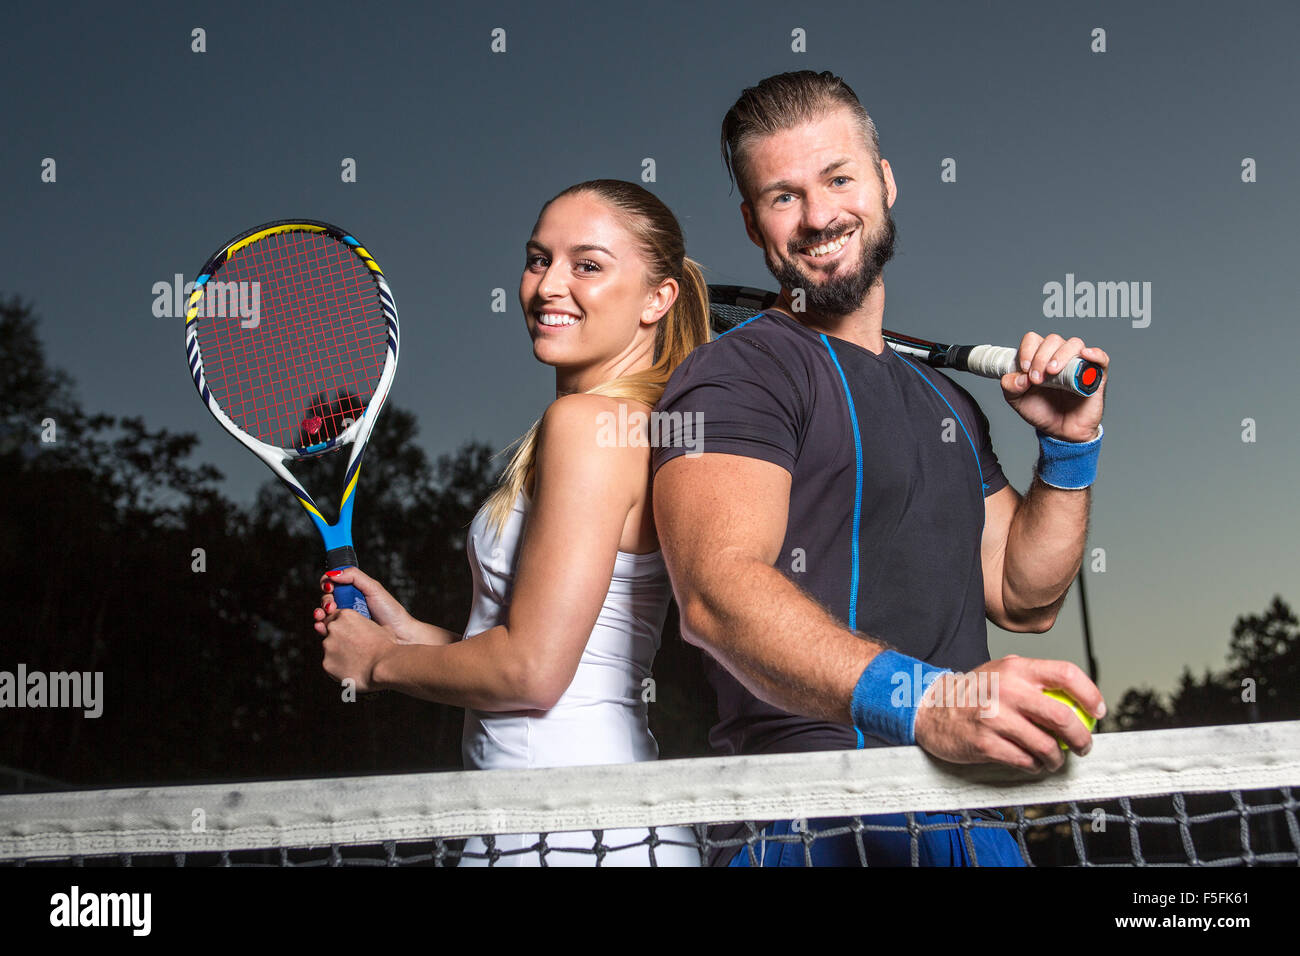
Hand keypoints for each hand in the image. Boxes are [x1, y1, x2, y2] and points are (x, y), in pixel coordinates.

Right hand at [316, 567, 420, 641]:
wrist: (400, 635)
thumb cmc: (390, 611)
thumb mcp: (373, 588)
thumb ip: (354, 576)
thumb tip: (333, 573)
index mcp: (354, 591)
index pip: (333, 583)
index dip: (327, 583)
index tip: (329, 586)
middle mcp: (348, 604)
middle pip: (326, 599)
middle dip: (325, 600)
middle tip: (331, 606)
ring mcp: (346, 620)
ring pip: (324, 615)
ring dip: (319, 613)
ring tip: (325, 616)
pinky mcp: (344, 634)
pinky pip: (328, 630)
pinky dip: (321, 627)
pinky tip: (322, 626)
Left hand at [317, 606, 395, 693]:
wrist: (384, 666)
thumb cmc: (385, 648)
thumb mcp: (382, 628)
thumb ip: (369, 626)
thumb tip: (373, 630)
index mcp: (346, 616)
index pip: (335, 616)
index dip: (343, 626)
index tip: (348, 633)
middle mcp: (334, 628)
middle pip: (330, 633)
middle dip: (339, 641)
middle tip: (354, 649)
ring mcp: (328, 646)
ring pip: (329, 650)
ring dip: (338, 655)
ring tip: (355, 661)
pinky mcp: (326, 664)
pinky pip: (330, 665)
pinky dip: (338, 668)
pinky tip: (351, 669)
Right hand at [913, 655, 1104, 772]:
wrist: (930, 708)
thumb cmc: (973, 694)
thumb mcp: (1002, 674)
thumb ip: (1035, 683)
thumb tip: (1078, 704)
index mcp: (1015, 668)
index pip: (1065, 674)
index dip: (1090, 694)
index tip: (1098, 711)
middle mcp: (1006, 690)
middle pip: (1061, 715)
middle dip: (1081, 737)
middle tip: (1084, 746)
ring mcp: (994, 717)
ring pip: (1046, 745)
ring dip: (1057, 758)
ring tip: (1054, 759)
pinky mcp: (984, 743)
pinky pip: (1024, 760)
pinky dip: (1034, 765)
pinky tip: (1031, 762)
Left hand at [1000, 333, 1107, 442]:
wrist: (1061, 432)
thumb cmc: (1042, 412)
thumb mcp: (1017, 400)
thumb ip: (1010, 386)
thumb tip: (1019, 377)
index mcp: (1039, 358)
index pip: (1033, 340)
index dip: (1027, 350)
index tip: (1024, 369)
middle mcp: (1059, 357)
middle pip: (1052, 340)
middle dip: (1041, 357)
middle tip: (1037, 378)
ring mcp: (1078, 364)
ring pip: (1074, 344)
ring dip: (1061, 355)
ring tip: (1052, 372)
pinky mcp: (1096, 375)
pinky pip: (1101, 358)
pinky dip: (1094, 354)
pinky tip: (1085, 355)